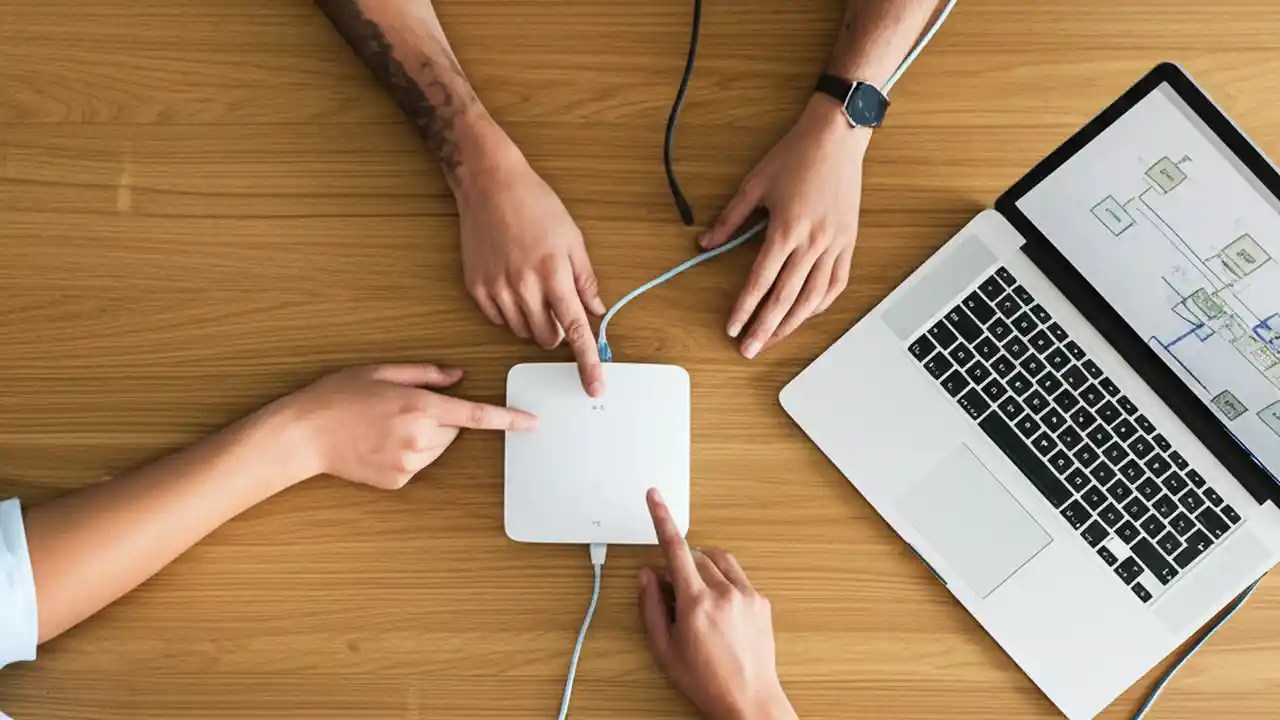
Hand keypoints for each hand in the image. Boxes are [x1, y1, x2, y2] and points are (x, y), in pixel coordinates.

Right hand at [275, 363, 536, 489]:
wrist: (303, 435)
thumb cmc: (338, 396)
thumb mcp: (382, 371)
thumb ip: (427, 373)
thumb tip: (459, 376)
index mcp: (419, 406)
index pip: (476, 415)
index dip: (508, 419)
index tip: (531, 423)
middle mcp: (419, 438)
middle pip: (454, 429)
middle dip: (440, 417)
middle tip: (402, 408)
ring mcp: (409, 463)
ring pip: (437, 447)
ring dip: (425, 435)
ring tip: (385, 425)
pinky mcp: (398, 480)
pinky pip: (418, 463)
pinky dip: (407, 452)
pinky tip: (378, 443)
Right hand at [453, 135, 606, 396]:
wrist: (490, 184)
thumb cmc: (535, 205)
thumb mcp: (573, 238)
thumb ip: (585, 279)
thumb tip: (595, 310)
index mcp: (554, 273)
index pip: (576, 330)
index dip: (587, 362)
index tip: (593, 387)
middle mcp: (524, 286)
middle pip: (547, 337)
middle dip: (558, 332)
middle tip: (557, 304)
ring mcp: (496, 288)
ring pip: (522, 332)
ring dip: (534, 322)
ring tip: (533, 287)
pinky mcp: (476, 288)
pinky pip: (498, 319)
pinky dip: (510, 312)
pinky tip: (511, 284)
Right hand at [639, 489, 795, 719]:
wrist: (749, 701)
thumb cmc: (706, 681)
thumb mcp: (664, 648)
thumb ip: (651, 606)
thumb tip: (647, 575)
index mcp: (696, 603)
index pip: (674, 549)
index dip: (662, 518)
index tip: (655, 496)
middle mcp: (724, 593)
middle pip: (695, 556)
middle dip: (680, 566)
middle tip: (673, 595)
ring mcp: (747, 595)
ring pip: (718, 561)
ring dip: (703, 568)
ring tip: (696, 597)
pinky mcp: (762, 601)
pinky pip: (738, 577)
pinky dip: (723, 583)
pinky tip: (719, 610)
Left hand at [699, 96, 867, 358]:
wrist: (837, 136)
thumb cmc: (796, 156)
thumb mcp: (754, 184)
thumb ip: (730, 220)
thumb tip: (704, 244)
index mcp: (786, 229)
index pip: (761, 281)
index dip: (745, 308)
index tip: (733, 328)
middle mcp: (813, 242)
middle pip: (787, 298)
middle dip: (766, 328)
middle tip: (749, 350)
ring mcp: (835, 244)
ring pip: (814, 297)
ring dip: (792, 323)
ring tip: (774, 339)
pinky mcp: (849, 242)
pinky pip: (837, 283)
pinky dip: (821, 304)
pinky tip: (807, 315)